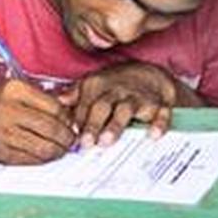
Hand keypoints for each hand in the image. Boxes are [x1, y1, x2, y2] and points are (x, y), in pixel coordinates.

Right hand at [0, 79, 75, 164]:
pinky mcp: (2, 152)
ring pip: (46, 148)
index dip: (69, 119)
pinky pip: (33, 160)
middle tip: (71, 140)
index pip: (55, 107)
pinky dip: (44, 159)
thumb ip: (43, 100)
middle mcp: (8, 109)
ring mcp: (3, 132)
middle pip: (53, 128)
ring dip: (58, 151)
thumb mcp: (16, 93)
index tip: (72, 124)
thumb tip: (73, 117)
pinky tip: (44, 154)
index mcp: (14, 89)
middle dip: (68, 138)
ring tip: (60, 149)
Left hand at [57, 62, 184, 149]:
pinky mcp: (159, 105)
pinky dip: (158, 124)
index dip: (77, 123)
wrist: (149, 74)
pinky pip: (160, 114)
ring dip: (116, 125)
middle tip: (86, 143)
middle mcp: (117, 91)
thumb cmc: (115, 85)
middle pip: (102, 107)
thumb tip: (57, 101)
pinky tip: (153, 135)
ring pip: (126, 110)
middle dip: (93, 124)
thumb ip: (74, 95)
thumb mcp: (92, 85)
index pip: (83, 106)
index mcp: (97, 86)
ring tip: (107, 140)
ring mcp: (138, 97)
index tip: (70, 139)